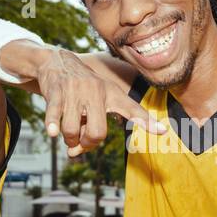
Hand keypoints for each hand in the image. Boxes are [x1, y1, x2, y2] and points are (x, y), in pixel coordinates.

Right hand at [30, 46, 165, 156]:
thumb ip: (89, 130)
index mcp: (111, 94)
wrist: (58, 62)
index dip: (146, 121)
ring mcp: (76, 91)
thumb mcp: (97, 101)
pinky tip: (52, 133)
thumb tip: (74, 154)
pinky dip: (53, 126)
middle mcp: (96, 92)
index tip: (163, 131)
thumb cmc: (82, 89)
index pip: (132, 109)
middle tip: (80, 141)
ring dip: (68, 139)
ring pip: (72, 130)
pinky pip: (54, 114)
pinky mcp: (56, 91)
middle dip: (86, 144)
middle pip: (97, 133)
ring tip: (65, 133)